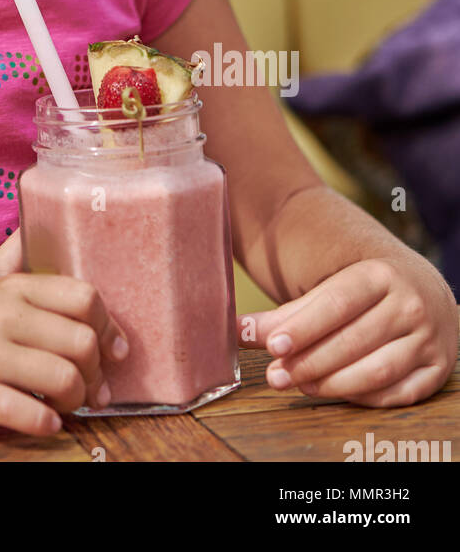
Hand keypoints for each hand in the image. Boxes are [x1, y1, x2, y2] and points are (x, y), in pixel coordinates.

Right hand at [0, 229, 129, 435]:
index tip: (114, 350)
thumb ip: (12, 256)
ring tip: (70, 405)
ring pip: (63, 378)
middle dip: (98, 372)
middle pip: (82, 340)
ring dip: (77, 400)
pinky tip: (45, 421)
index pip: (83, 297)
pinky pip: (29, 414)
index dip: (109, 326)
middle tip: (94, 388)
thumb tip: (36, 220)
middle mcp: (1, 316)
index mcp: (11, 288)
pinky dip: (47, 424)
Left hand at [238, 253, 457, 406]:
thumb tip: (235, 330)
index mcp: (380, 274)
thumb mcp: (328, 291)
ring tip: (299, 384)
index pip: (337, 303)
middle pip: (354, 340)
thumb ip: (284, 314)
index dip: (304, 326)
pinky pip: (399, 393)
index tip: (274, 345)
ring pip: (377, 370)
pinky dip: (364, 398)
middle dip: (310, 362)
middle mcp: (410, 304)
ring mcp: (428, 339)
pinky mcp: (437, 370)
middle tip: (276, 376)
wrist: (422, 292)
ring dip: (333, 383)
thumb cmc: (362, 293)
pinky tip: (336, 392)